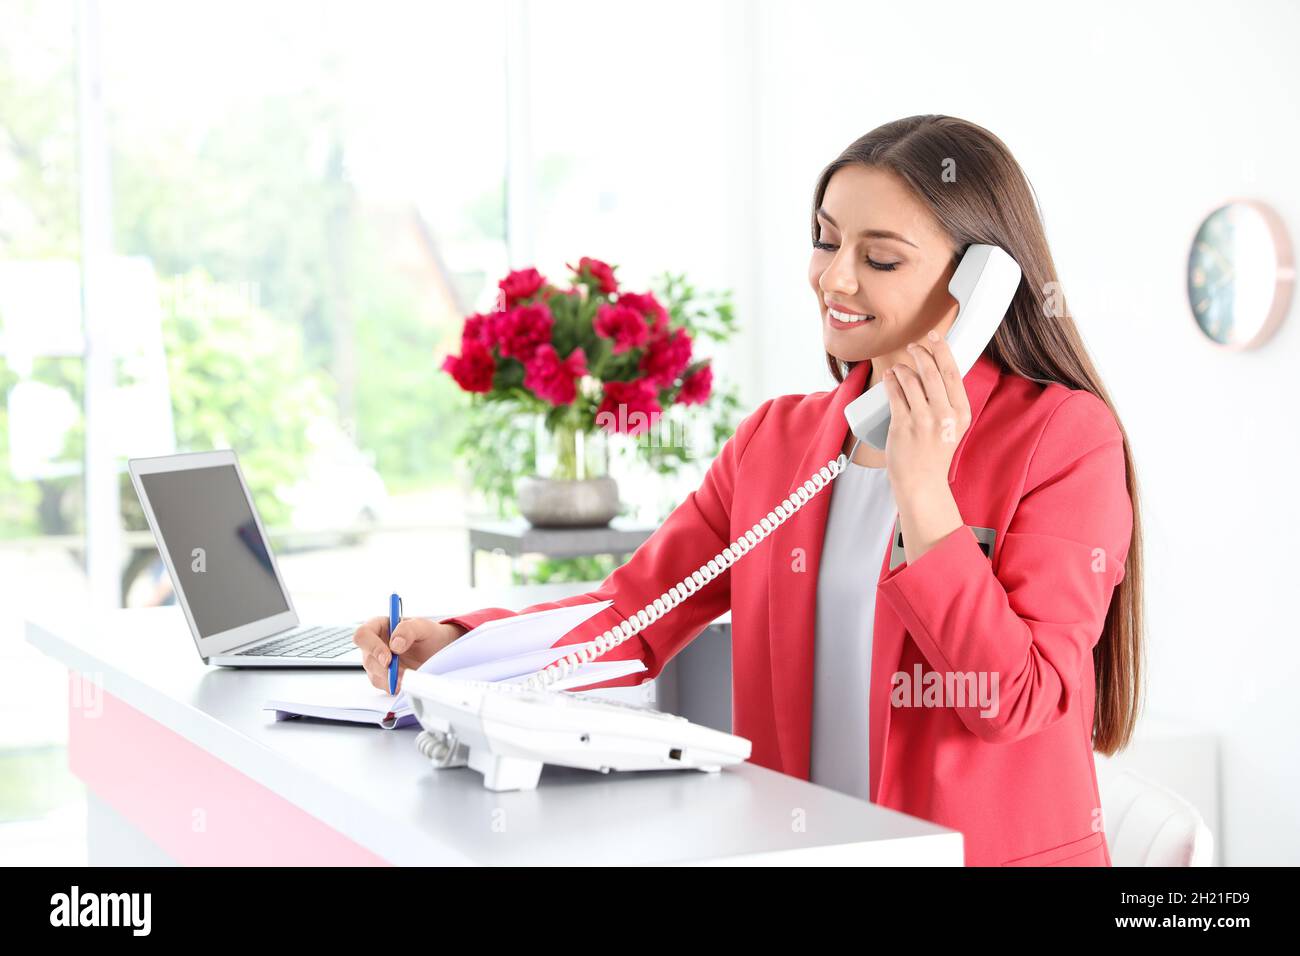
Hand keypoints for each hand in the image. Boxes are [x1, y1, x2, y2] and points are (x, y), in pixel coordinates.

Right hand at [352, 616, 466, 692]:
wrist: (438, 651)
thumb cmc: (429, 634)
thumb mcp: (423, 626)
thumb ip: (408, 630)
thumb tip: (395, 644)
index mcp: (379, 626)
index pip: (363, 634)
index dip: (372, 647)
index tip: (388, 659)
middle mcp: (374, 644)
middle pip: (368, 658)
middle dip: (385, 669)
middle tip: (403, 673)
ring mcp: (378, 662)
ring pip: (374, 674)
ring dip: (391, 679)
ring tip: (409, 677)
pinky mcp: (384, 676)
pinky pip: (382, 685)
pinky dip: (394, 686)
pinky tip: (406, 681)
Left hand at [882, 330, 971, 499]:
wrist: (922, 483)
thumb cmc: (934, 453)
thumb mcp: (952, 426)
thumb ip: (948, 401)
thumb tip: (935, 370)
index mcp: (961, 413)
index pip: (952, 372)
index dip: (942, 350)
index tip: (934, 336)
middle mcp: (944, 415)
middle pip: (932, 372)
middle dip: (921, 353)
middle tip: (914, 346)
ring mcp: (923, 421)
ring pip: (912, 381)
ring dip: (904, 367)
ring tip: (900, 366)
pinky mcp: (903, 426)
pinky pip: (895, 395)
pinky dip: (891, 381)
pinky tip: (890, 376)